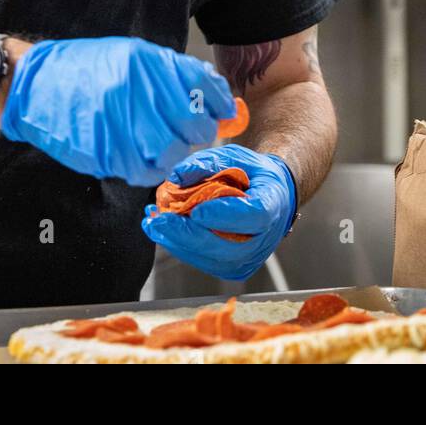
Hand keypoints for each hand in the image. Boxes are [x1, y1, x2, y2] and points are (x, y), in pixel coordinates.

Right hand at [0, 36, 235, 186]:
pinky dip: (151, 169)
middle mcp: (137, 92)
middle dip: (199, 133)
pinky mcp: (105, 153)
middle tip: (191, 132)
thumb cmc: (89, 70)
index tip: (222, 112)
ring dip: (175, 153)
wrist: (37, 86)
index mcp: (147, 63)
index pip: (203, 86)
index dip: (219, 103)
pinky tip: (144, 157)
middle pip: (193, 125)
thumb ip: (175, 77)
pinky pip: (144, 171)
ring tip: (164, 144)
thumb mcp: (134, 57)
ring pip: (172, 153)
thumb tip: (217, 101)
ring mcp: (120, 124)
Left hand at [141, 143, 296, 280]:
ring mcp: (249, 258)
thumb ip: (206, 163)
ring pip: (211, 259)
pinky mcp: (233, 267)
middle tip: (158, 221)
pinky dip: (181, 246)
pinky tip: (162, 231)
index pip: (253, 215)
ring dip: (178, 243)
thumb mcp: (234, 157)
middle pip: (227, 247)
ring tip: (152, 223)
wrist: (270, 196)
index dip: (225, 215)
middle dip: (188, 235)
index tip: (196, 212)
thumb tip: (175, 177)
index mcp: (273, 204)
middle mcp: (264, 238)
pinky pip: (204, 261)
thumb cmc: (251, 174)